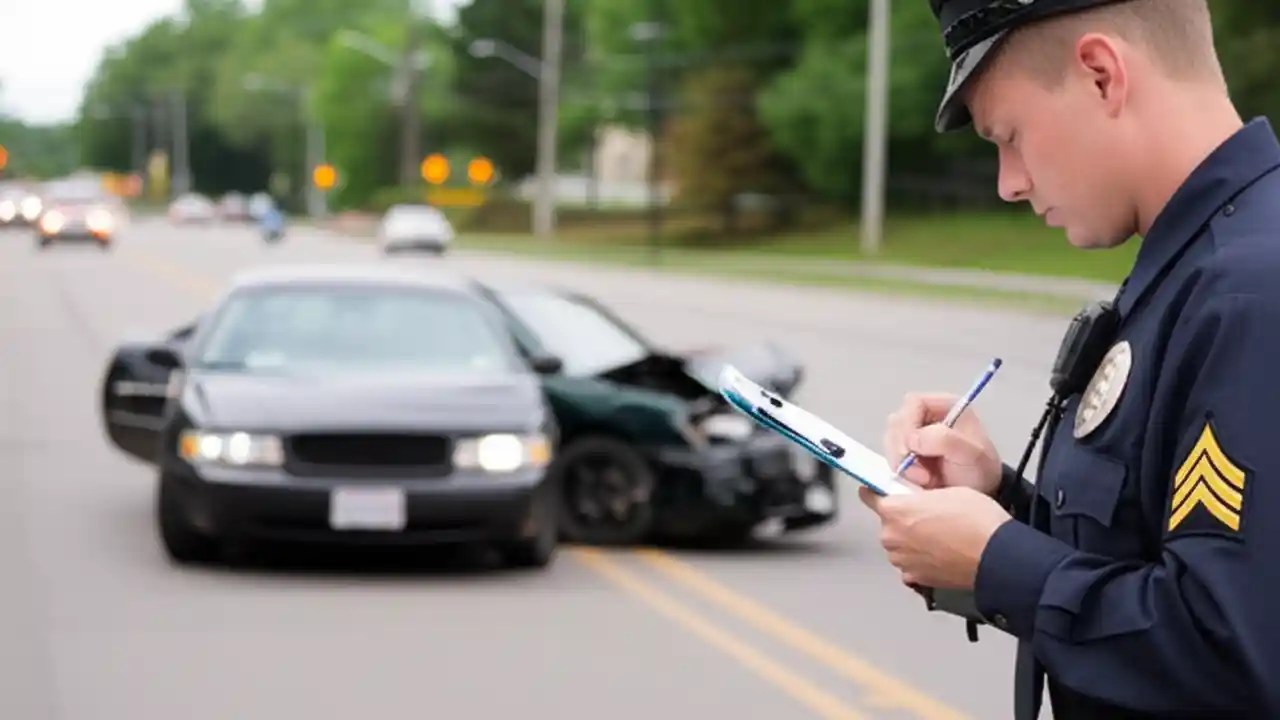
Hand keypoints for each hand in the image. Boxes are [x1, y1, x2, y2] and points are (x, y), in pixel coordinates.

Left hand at [859, 486, 1010, 589]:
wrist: (997, 556)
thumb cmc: (977, 522)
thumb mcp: (948, 490)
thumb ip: (921, 495)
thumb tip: (917, 498)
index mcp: (895, 511)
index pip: (871, 497)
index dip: (874, 493)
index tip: (873, 492)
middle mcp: (892, 537)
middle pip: (888, 523)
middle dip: (903, 519)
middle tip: (929, 515)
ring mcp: (902, 560)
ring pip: (899, 545)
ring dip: (912, 540)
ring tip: (940, 536)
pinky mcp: (915, 578)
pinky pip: (911, 563)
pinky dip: (920, 559)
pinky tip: (940, 553)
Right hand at [883, 393, 1002, 494]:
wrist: (981, 493)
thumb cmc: (980, 470)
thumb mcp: (971, 454)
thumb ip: (944, 440)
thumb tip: (912, 438)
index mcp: (945, 406)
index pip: (914, 403)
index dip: (908, 423)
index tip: (913, 448)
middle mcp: (927, 416)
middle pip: (897, 421)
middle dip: (902, 448)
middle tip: (920, 472)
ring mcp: (915, 434)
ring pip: (891, 440)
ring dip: (901, 462)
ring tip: (924, 478)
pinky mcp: (908, 452)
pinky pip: (892, 456)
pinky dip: (901, 470)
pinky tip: (919, 480)